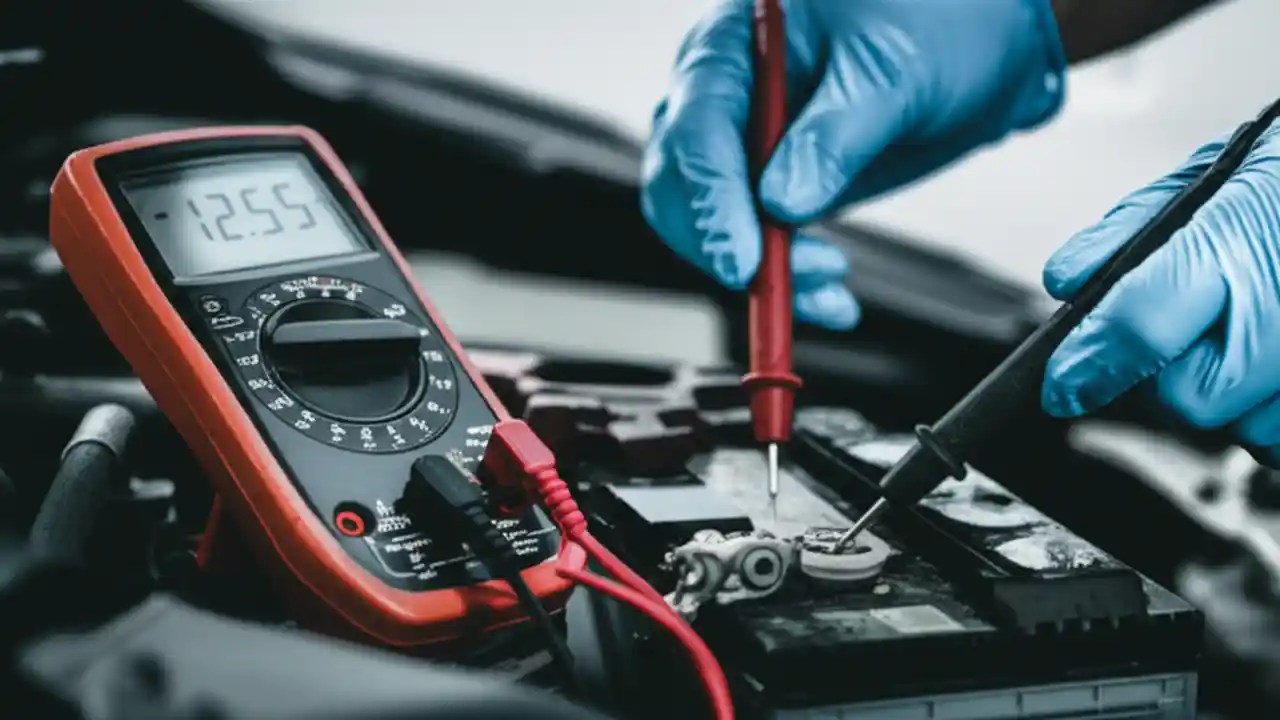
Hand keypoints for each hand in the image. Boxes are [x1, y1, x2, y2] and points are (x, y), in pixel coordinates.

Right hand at [641, 0, 1066, 329]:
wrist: (990, 47)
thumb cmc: (942, 23)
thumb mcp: (893, 73)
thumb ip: (834, 137)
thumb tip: (781, 204)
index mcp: (734, 44)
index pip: (697, 126)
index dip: (713, 198)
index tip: (742, 257)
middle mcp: (727, 94)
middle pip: (681, 183)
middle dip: (725, 240)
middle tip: (775, 279)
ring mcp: (748, 142)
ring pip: (712, 223)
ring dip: (758, 269)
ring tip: (826, 285)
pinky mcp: (777, 183)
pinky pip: (758, 241)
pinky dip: (786, 277)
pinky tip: (827, 293)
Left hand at [1043, 119, 1279, 462]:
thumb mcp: (1220, 168)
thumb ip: (1133, 229)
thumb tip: (1068, 280)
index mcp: (1240, 238)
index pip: (1139, 326)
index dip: (1089, 365)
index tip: (1062, 385)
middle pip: (1190, 397)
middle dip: (1171, 378)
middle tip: (1192, 334)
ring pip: (1248, 428)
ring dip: (1236, 399)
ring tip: (1257, 333)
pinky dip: (1279, 411)